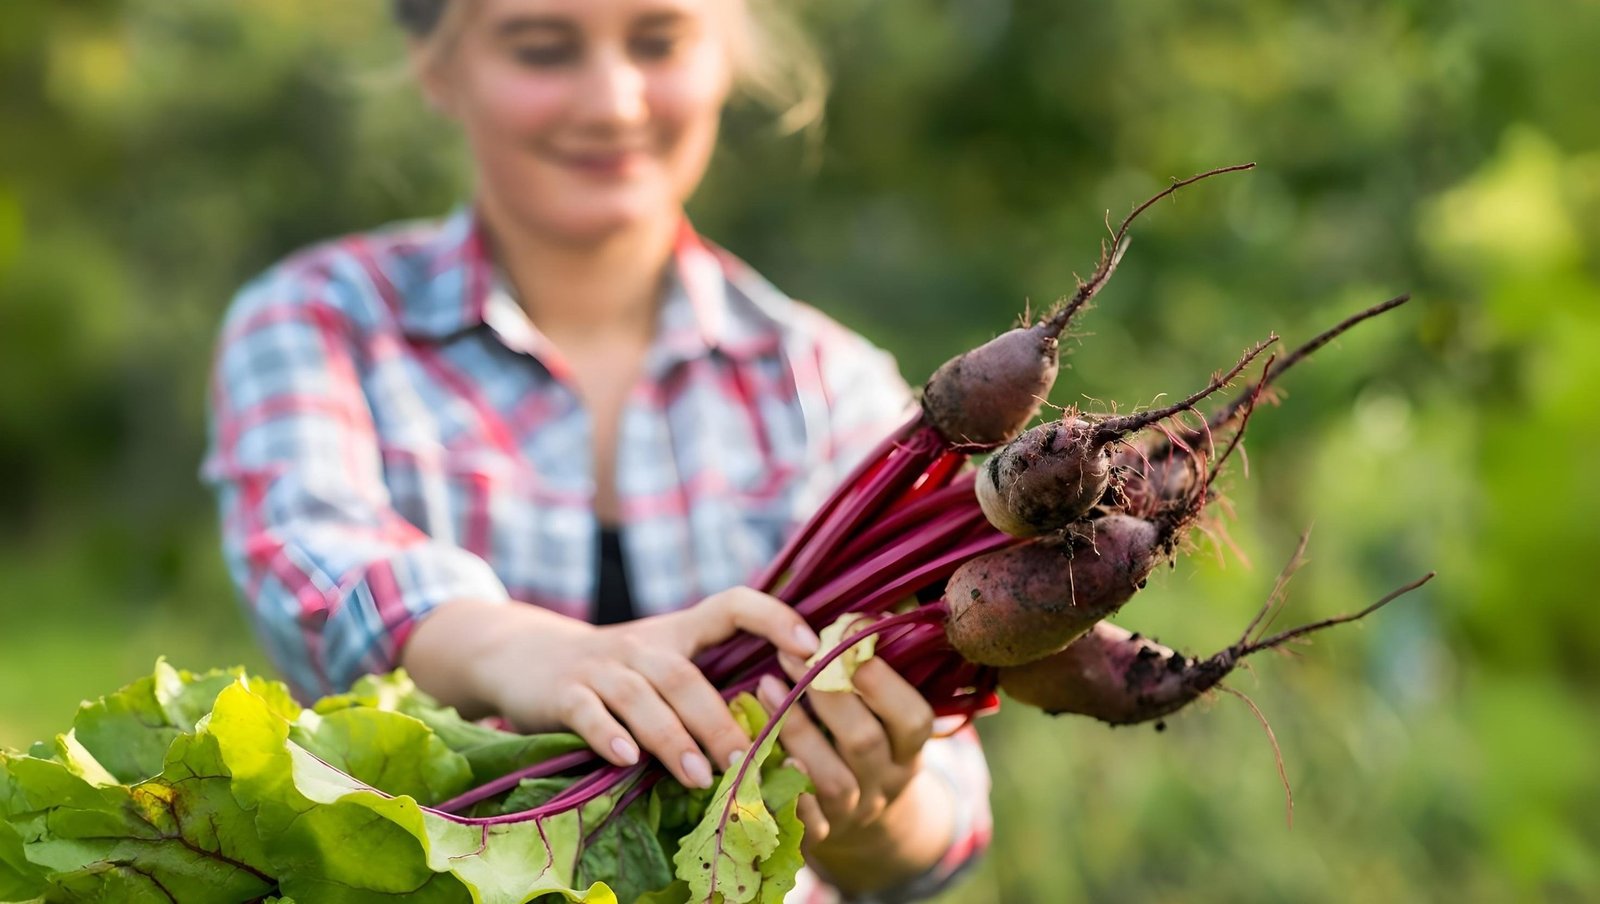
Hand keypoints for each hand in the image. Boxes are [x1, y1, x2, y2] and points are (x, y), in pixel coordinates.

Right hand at [404, 588, 819, 789]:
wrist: (525, 657)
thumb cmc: (616, 674)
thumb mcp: (662, 665)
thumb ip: (709, 687)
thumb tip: (785, 737)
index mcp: (678, 633)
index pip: (732, 604)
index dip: (773, 616)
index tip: (810, 647)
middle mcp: (643, 645)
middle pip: (686, 676)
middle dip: (719, 720)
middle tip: (748, 762)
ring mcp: (601, 667)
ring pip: (642, 697)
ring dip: (672, 737)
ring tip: (699, 776)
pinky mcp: (563, 693)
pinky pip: (588, 712)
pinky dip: (607, 734)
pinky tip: (626, 759)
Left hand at [756, 649, 936, 847]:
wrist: (865, 827)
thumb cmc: (867, 747)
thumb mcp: (885, 718)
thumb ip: (874, 675)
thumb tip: (862, 614)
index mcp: (909, 750)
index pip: (913, 719)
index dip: (883, 682)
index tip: (846, 641)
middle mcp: (886, 784)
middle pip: (865, 743)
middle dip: (827, 695)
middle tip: (791, 655)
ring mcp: (853, 814)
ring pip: (832, 780)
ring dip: (796, 731)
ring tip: (764, 687)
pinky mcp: (818, 837)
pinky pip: (800, 818)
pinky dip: (779, 786)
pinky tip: (754, 750)